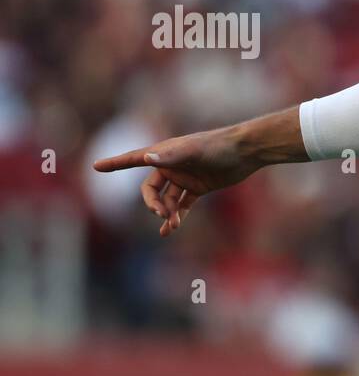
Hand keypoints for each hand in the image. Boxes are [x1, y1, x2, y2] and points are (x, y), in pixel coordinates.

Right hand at [92, 126, 262, 237]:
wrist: (246, 151)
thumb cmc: (218, 146)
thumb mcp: (193, 151)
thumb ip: (170, 155)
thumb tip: (146, 156)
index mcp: (164, 153)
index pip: (134, 159)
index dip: (115, 163)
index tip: (96, 167)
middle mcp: (171, 165)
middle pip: (151, 189)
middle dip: (153, 204)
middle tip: (163, 214)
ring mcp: (184, 177)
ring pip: (167, 200)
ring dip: (167, 213)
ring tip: (171, 225)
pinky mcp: (199, 187)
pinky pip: (182, 204)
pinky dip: (177, 216)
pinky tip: (172, 229)